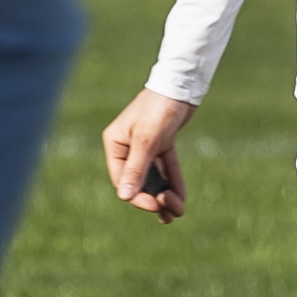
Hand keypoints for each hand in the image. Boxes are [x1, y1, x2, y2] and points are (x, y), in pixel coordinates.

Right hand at [103, 88, 196, 223]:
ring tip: (178, 211)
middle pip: (138, 181)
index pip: (122, 180)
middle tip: (174, 211)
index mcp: (115, 144)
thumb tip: (124, 197)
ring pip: (154, 177)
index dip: (138, 196)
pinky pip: (166, 168)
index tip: (157, 206)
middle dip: (155, 197)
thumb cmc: (159, 108)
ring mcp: (145, 146)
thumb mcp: (147, 140)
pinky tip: (181, 198)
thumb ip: (136, 169)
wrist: (182, 85)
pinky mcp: (162, 144)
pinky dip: (173, 182)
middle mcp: (127, 147)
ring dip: (166, 194)